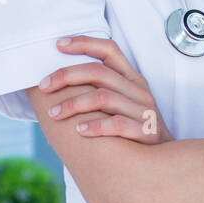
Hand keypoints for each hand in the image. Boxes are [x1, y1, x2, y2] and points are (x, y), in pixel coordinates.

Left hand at [38, 36, 173, 143]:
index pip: (109, 49)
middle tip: (44, 86)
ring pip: (103, 97)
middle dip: (66, 76)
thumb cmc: (131, 129)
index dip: (84, 43)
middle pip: (99, 72)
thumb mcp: (122, 103)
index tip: (58, 45)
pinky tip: (80, 131)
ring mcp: (143, 110)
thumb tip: (57, 81)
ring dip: (73, 104)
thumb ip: (99, 89)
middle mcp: (137, 90)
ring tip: (54, 114)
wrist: (159, 159)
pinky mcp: (146, 132)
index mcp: (131, 78)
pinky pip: (118, 125)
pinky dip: (96, 126)